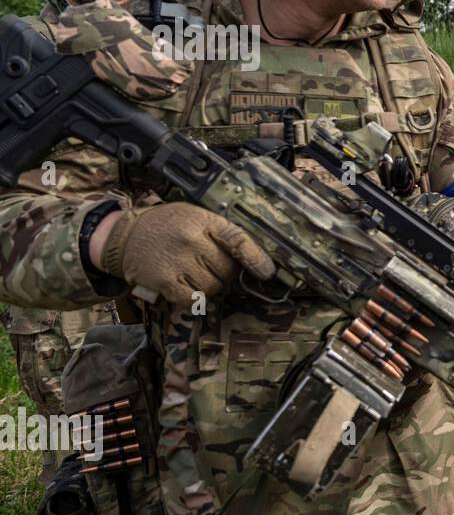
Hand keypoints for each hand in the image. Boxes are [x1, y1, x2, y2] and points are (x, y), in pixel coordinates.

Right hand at [97, 202, 275, 303]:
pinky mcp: (164, 281)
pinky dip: (193, 297)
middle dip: (225, 273)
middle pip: (227, 270)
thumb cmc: (166, 225)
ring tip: (195, 273)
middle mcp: (191, 240)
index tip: (268, 272)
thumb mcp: (194, 216)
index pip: (238, 240)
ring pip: (212, 287)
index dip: (257, 259)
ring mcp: (178, 261)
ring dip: (209, 286)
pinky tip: (185, 285)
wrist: (124, 235)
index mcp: (203, 221)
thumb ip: (219, 232)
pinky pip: (192, 299)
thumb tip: (252, 257)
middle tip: (211, 267)